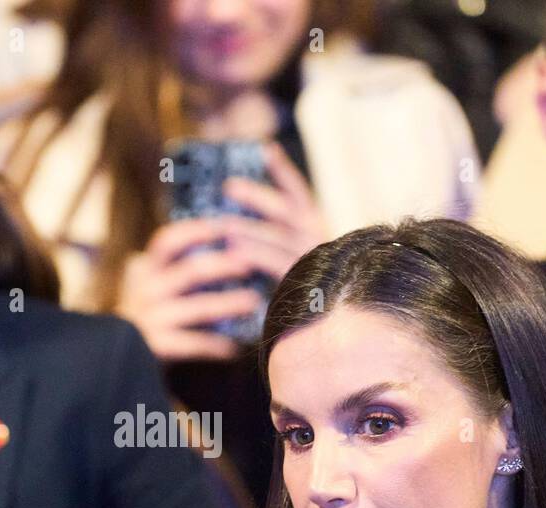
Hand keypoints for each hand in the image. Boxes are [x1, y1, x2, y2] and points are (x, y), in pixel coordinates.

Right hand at [116, 218, 261, 361]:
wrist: (119, 354)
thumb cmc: (149, 311)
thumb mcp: (153, 282)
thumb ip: (175, 264)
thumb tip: (226, 240)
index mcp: (147, 269)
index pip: (169, 241)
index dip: (197, 231)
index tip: (224, 226)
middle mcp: (147, 290)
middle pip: (192, 271)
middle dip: (224, 265)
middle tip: (251, 264)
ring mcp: (151, 318)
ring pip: (198, 308)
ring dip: (229, 304)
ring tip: (254, 302)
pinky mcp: (157, 345)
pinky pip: (193, 344)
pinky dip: (215, 345)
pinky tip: (234, 348)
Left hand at [218, 141, 327, 282]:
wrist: (321, 320)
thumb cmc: (294, 281)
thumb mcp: (287, 249)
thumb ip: (272, 231)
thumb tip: (230, 216)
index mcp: (314, 225)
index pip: (297, 192)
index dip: (282, 170)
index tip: (266, 149)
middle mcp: (317, 237)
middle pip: (286, 211)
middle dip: (257, 197)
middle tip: (228, 187)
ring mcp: (312, 258)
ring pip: (279, 238)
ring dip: (251, 229)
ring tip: (224, 226)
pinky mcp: (303, 280)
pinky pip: (278, 264)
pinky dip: (257, 255)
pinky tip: (235, 252)